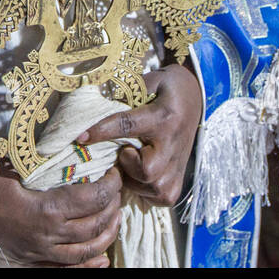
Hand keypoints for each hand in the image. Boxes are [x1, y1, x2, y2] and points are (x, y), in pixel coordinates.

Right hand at [0, 166, 122, 266]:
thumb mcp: (14, 166)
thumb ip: (42, 159)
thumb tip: (69, 138)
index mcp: (46, 209)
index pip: (91, 198)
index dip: (110, 186)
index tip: (116, 173)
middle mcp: (48, 235)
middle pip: (94, 225)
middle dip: (112, 207)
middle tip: (118, 192)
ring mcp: (40, 252)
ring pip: (86, 251)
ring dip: (107, 235)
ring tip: (115, 219)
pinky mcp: (32, 261)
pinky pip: (66, 269)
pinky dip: (89, 266)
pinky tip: (102, 258)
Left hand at [77, 63, 201, 206]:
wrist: (197, 98)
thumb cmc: (167, 89)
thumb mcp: (149, 81)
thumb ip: (125, 91)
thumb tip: (94, 100)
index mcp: (163, 117)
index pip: (128, 126)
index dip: (102, 132)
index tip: (81, 136)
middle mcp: (172, 145)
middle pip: (146, 171)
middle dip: (127, 164)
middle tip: (124, 151)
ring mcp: (178, 166)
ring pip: (151, 188)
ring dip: (133, 178)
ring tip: (130, 162)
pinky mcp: (180, 181)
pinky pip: (160, 197)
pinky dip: (146, 190)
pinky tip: (140, 176)